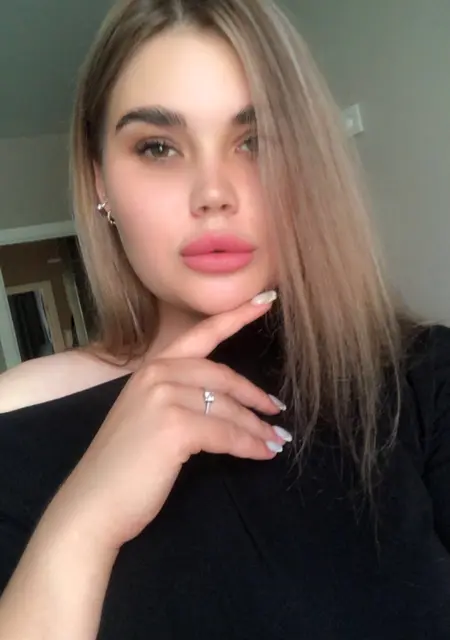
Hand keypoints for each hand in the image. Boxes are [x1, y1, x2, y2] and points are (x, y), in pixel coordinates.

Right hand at [53, 292, 288, 551]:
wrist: (93, 503)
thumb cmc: (123, 465)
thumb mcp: (149, 417)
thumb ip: (179, 398)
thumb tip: (226, 403)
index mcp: (151, 367)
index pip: (201, 334)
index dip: (237, 316)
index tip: (267, 300)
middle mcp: (157, 374)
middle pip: (222, 376)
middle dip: (254, 395)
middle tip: (277, 410)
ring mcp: (164, 398)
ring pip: (227, 407)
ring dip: (256, 426)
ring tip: (275, 439)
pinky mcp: (175, 426)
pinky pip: (226, 433)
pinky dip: (249, 444)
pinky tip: (262, 453)